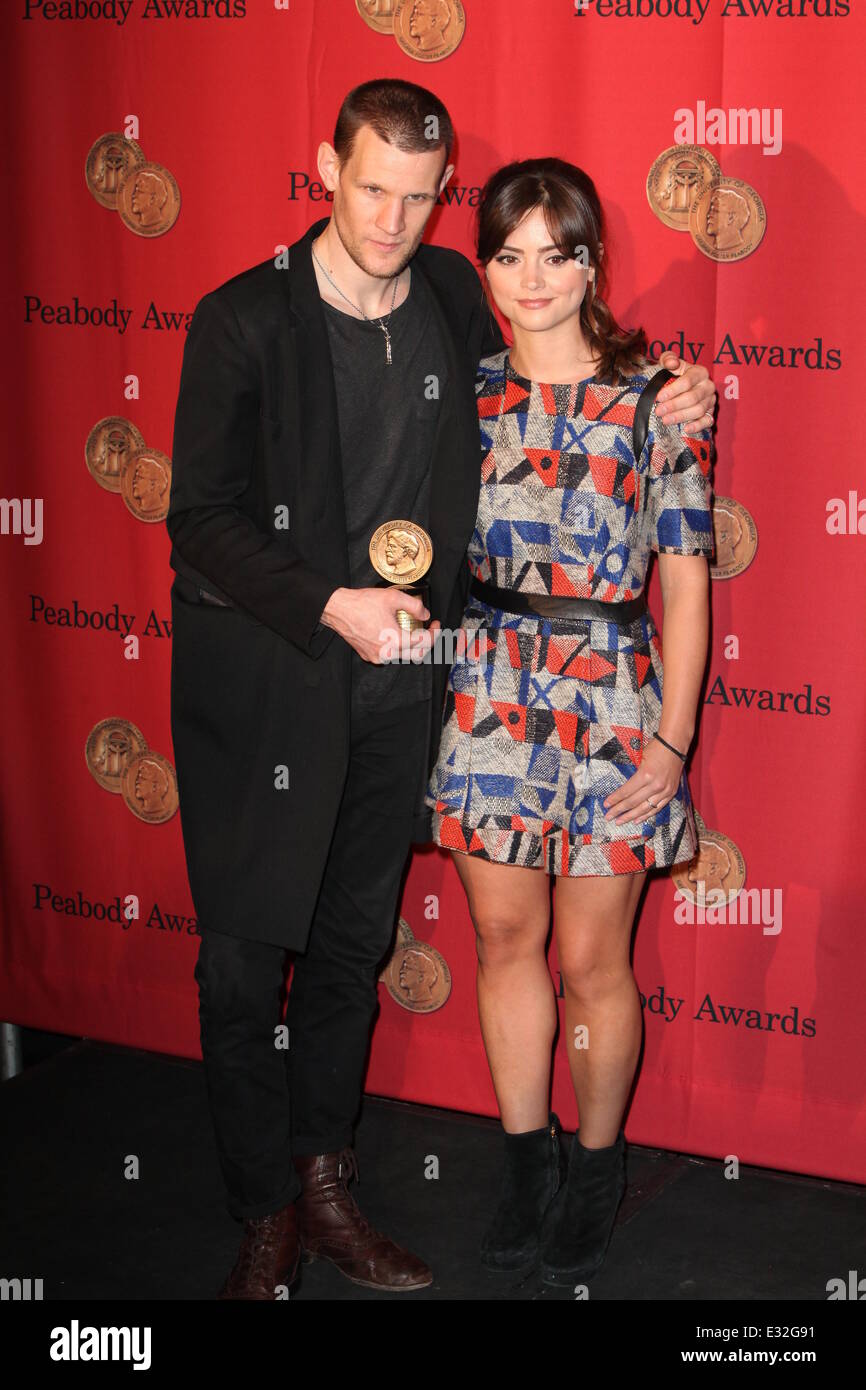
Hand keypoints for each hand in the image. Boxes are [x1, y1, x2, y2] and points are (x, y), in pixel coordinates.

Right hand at [320, 586, 437, 662]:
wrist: (339, 609)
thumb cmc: (362, 603)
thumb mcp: (393, 597)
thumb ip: (415, 606)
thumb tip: (425, 614)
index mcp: (396, 641)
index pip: (425, 642)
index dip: (435, 633)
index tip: (435, 624)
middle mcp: (387, 654)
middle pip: (417, 655)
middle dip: (427, 643)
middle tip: (429, 630)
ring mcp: (377, 657)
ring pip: (403, 657)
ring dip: (412, 646)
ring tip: (412, 630)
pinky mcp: (369, 656)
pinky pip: (389, 656)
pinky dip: (397, 647)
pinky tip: (396, 634)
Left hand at [601, 738, 682, 826]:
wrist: (675, 745)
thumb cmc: (655, 749)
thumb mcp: (639, 758)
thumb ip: (632, 775)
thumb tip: (620, 790)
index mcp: (645, 775)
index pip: (626, 792)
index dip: (615, 799)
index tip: (606, 805)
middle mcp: (655, 785)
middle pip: (633, 802)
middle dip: (619, 810)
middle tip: (608, 816)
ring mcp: (664, 791)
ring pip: (645, 808)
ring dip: (631, 816)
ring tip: (619, 821)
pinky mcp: (671, 793)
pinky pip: (657, 808)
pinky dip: (647, 815)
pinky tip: (637, 820)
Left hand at [655, 352, 715, 430]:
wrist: (682, 386)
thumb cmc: (674, 374)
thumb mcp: (669, 363)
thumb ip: (668, 358)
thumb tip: (672, 363)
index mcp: (700, 372)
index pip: (687, 381)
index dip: (672, 390)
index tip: (658, 397)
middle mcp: (708, 386)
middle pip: (692, 397)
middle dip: (674, 405)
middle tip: (659, 411)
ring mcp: (711, 401)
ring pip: (698, 410)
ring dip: (681, 416)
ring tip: (665, 420)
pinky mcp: (711, 413)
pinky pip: (708, 421)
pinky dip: (698, 426)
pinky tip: (686, 429)